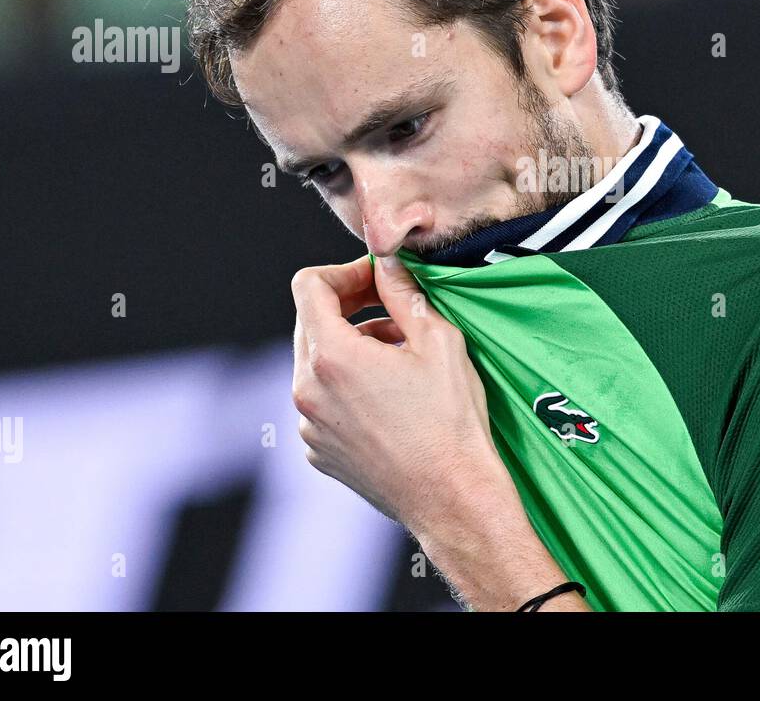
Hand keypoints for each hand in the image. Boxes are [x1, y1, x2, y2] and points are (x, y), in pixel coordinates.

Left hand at [290, 253, 591, 609]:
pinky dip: (349, 388)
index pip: (309, 286)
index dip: (344, 272)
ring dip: (352, 349)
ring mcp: (309, 425)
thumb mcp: (438, 340)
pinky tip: (391, 398)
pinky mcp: (319, 451)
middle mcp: (307, 390)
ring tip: (401, 357)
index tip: (377, 278)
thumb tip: (388, 262)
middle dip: (350, 307)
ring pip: (317, 365)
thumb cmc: (450, 421)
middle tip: (394, 310)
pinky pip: (323, 402)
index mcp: (331, 356)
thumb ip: (403, 292)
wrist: (452, 497)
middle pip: (310, 324)